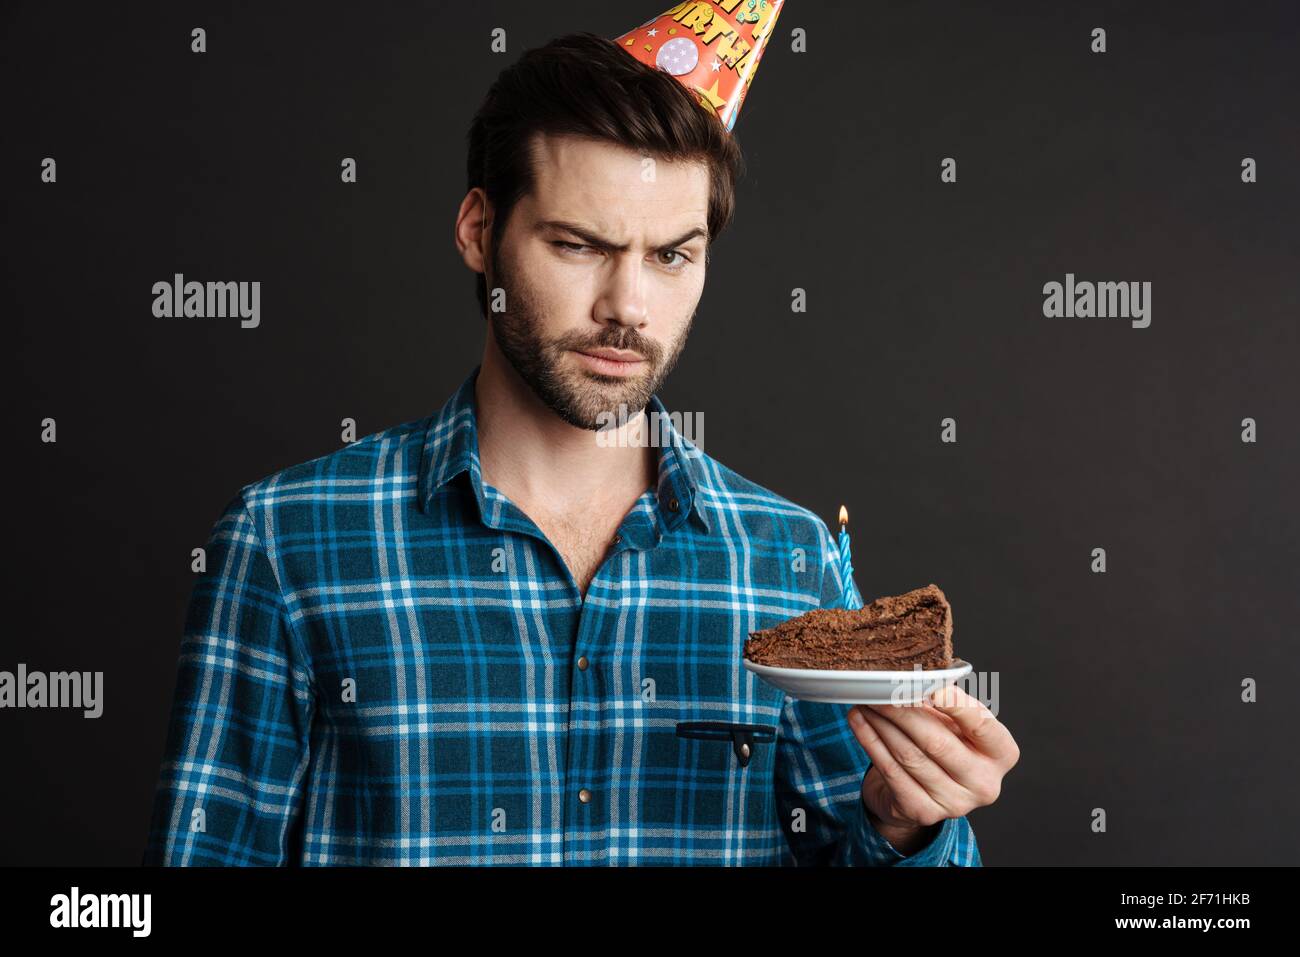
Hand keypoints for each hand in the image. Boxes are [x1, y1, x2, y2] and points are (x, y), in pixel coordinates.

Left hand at [847, 684, 1019, 851]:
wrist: (925, 792)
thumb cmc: (945, 745)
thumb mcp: (955, 722)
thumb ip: (945, 701)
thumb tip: (914, 676)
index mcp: (1001, 753)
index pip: (981, 725)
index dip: (955, 704)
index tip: (928, 685)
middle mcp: (985, 783)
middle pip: (937, 741)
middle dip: (901, 710)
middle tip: (878, 689)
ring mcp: (955, 803)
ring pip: (909, 755)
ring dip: (881, 724)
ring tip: (864, 700)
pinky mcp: (924, 812)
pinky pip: (891, 772)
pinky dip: (870, 742)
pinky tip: (858, 721)